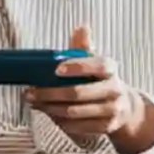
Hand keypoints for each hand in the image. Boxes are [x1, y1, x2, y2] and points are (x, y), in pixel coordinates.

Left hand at [25, 26, 143, 135]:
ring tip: (34, 103)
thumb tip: (82, 27)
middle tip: (30, 92)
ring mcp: (112, 110)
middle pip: (78, 93)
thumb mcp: (93, 61)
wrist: (123, 106)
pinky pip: (78, 127)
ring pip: (74, 112)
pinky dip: (60, 121)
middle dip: (50, 93)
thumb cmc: (99, 80)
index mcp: (110, 68)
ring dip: (49, 108)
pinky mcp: (106, 127)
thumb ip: (83, 47)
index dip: (77, 67)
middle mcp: (114, 89)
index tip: (56, 70)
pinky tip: (48, 114)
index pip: (97, 65)